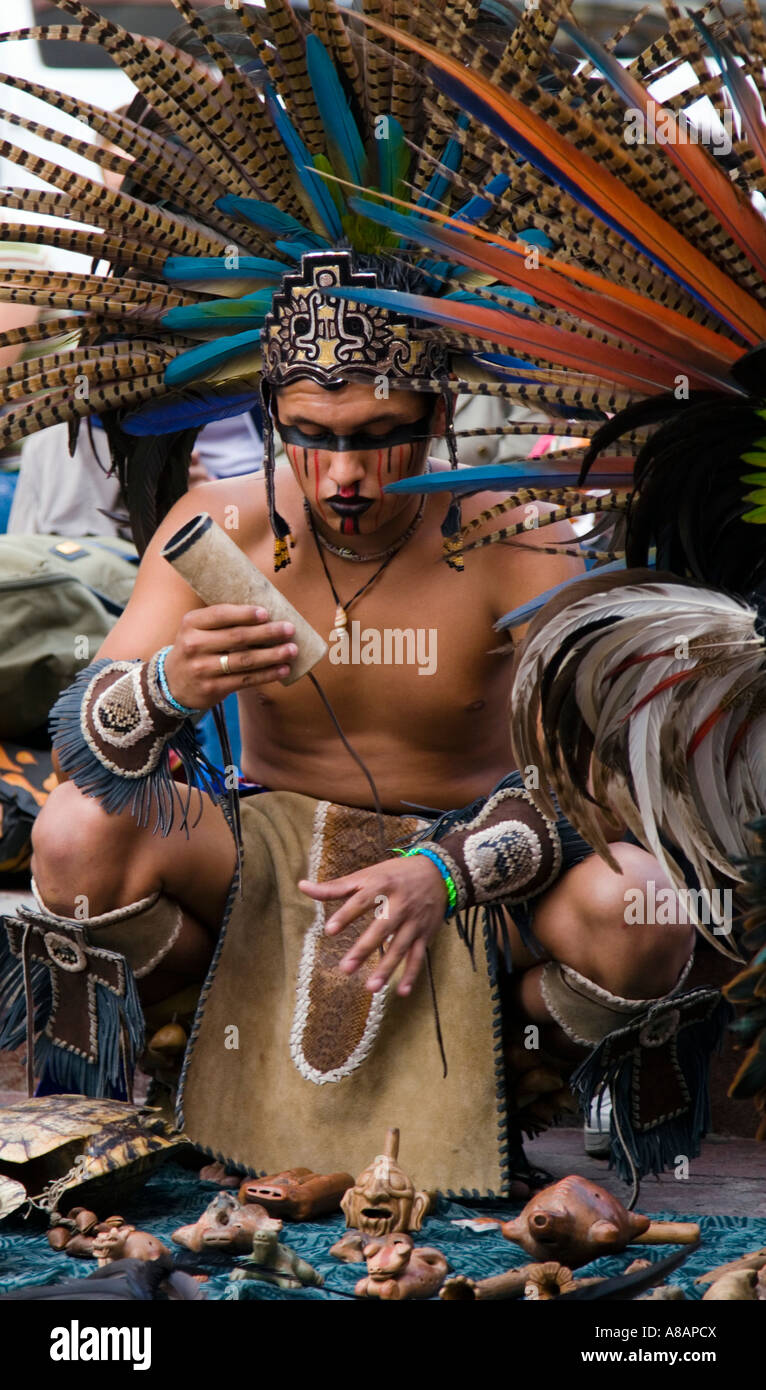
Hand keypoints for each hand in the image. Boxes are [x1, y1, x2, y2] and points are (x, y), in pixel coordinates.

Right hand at [163, 604, 297, 710]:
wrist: (172, 683)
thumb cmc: (196, 649)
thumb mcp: (198, 630)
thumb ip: (223, 622)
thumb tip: (267, 615)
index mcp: (191, 623)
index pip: (221, 614)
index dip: (245, 614)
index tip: (266, 613)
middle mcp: (194, 645)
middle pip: (237, 637)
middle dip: (267, 633)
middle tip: (289, 629)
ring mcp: (202, 668)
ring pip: (244, 660)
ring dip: (272, 655)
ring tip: (292, 650)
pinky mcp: (212, 688)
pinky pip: (245, 679)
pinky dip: (267, 674)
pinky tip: (283, 670)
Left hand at [298, 855, 446, 996]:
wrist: (438, 871)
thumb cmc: (393, 874)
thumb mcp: (366, 875)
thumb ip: (334, 887)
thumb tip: (301, 886)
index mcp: (382, 885)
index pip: (362, 901)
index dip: (346, 915)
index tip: (329, 931)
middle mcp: (400, 904)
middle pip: (382, 928)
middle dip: (365, 948)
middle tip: (345, 969)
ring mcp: (414, 921)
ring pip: (400, 947)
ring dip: (387, 968)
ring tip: (370, 987)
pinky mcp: (425, 934)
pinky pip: (418, 956)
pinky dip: (412, 974)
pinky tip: (401, 992)